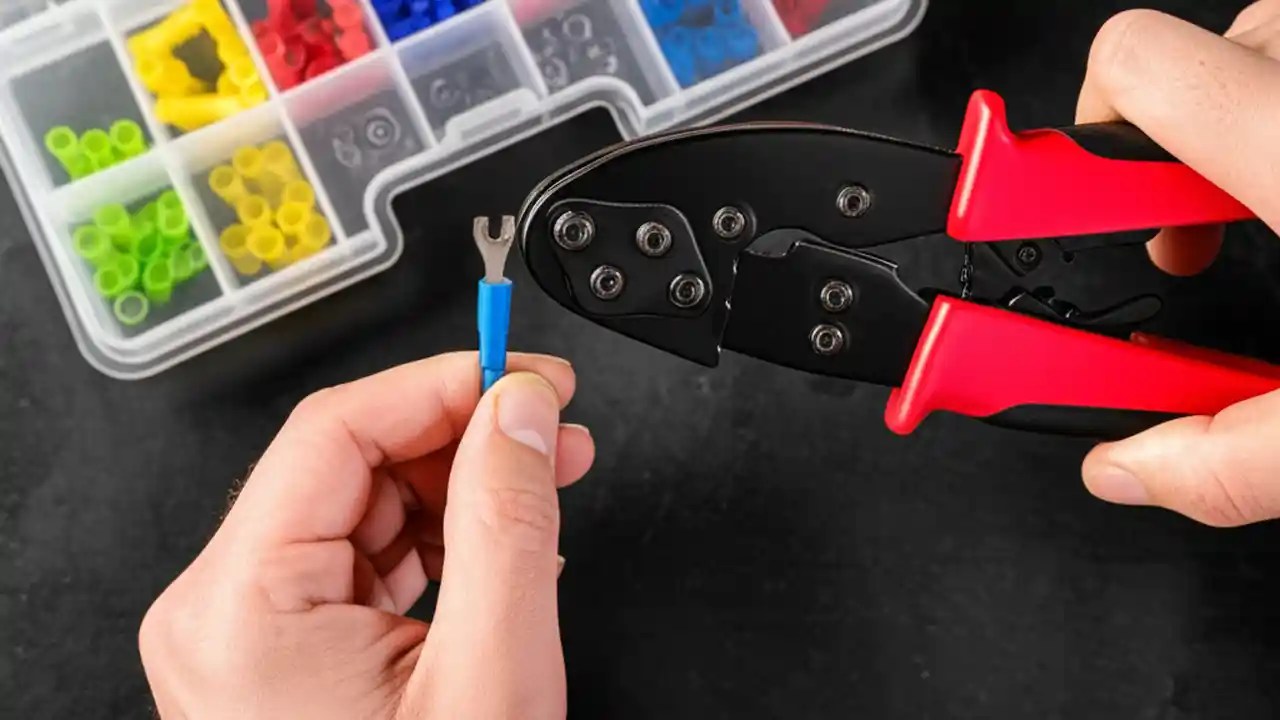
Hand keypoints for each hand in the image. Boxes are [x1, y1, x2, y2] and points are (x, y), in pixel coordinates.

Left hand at [138, 352, 594, 718]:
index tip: (523, 372)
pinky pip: (365, 561)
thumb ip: (507, 522)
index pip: (336, 432)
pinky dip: (440, 542)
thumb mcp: (490, 673)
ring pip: (362, 508)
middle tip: (551, 422)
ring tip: (544, 481)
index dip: (442, 383)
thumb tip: (519, 411)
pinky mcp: (284, 651)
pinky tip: (501, 540)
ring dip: (459, 486)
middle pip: (348, 464)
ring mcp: (249, 633)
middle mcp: (222, 610)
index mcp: (239, 606)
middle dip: (462, 435)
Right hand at [1075, 3, 1279, 525]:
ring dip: (1241, 133)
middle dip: (1160, 155)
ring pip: (1274, 57)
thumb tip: (1135, 468)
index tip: (1041, 211)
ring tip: (1257, 223)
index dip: (1065, 143)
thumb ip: (1229, 456)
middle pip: (1195, 57)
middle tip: (1180, 243)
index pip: (1131, 71)